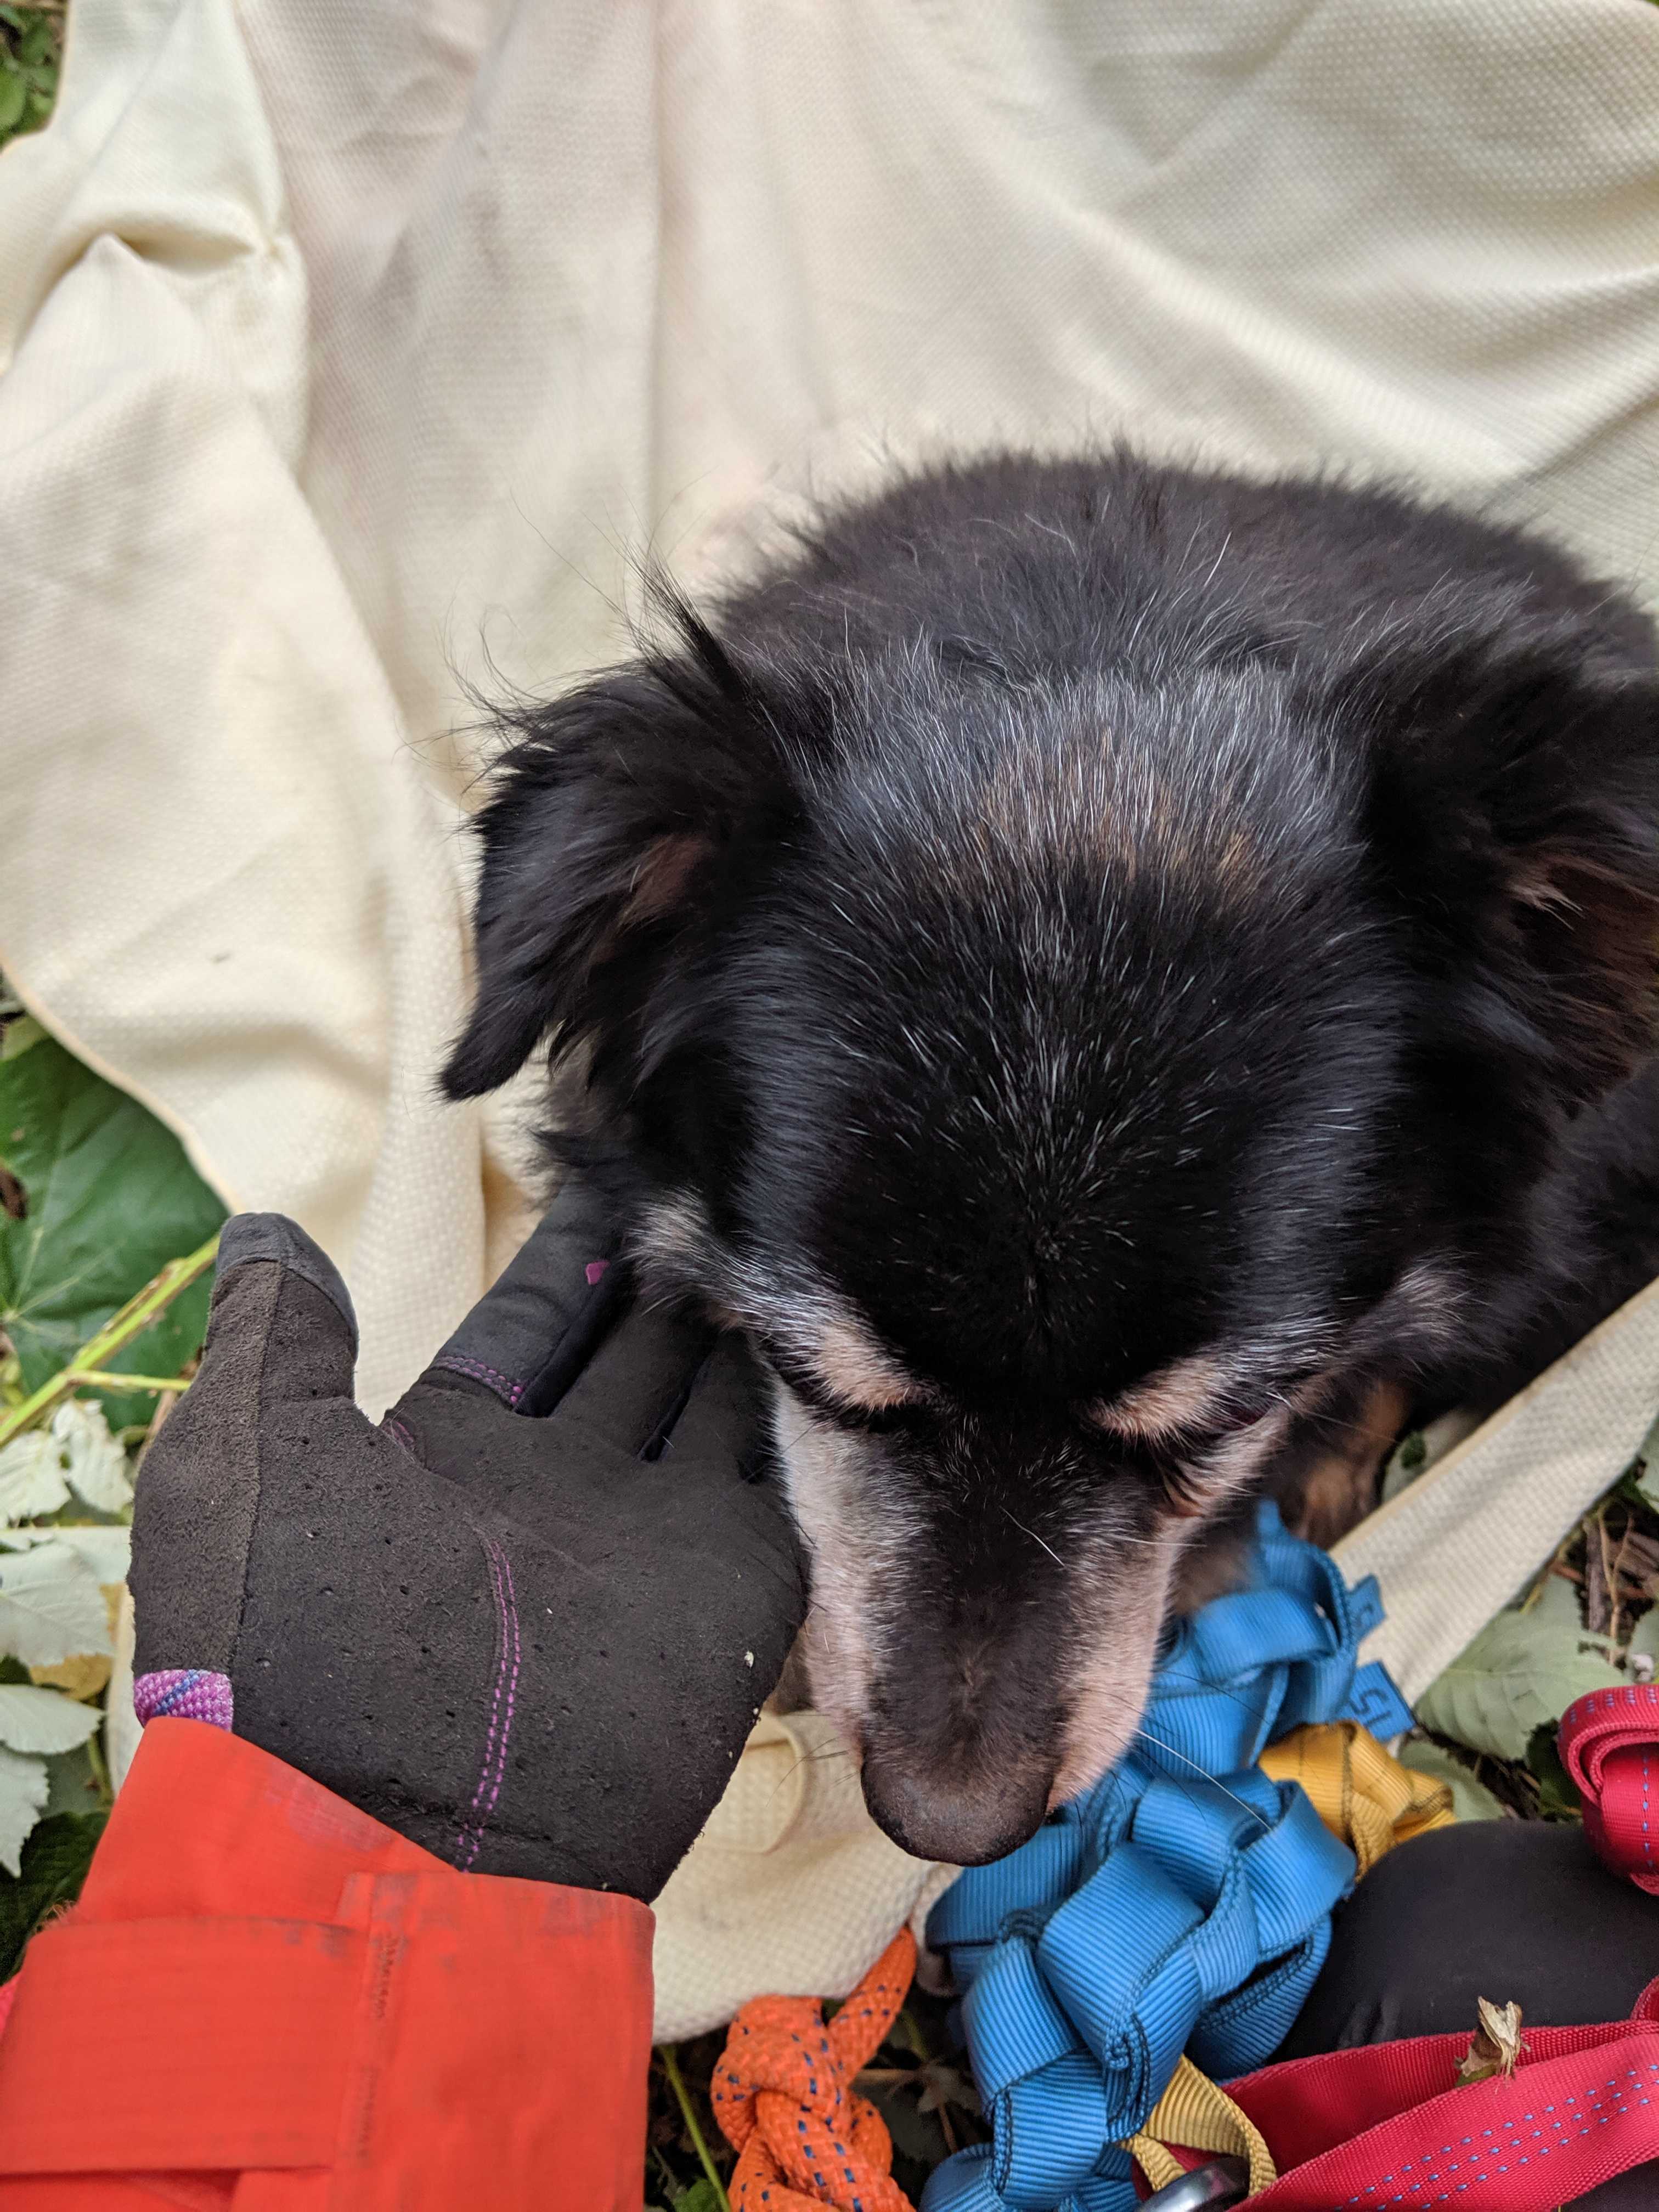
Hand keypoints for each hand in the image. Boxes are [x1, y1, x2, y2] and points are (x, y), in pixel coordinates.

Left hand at [128, 1180, 804, 1899]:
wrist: (406, 1837)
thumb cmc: (301, 1644)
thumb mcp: (241, 1469)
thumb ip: (271, 1344)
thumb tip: (264, 1233)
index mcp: (443, 1460)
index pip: (527, 1327)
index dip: (566, 1251)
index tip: (610, 1163)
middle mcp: (556, 1491)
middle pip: (631, 1354)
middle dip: (669, 1271)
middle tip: (726, 1169)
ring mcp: (650, 1537)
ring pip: (714, 1399)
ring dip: (744, 1320)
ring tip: (790, 1214)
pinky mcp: (734, 1586)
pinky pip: (786, 1475)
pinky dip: (811, 1406)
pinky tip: (842, 1314)